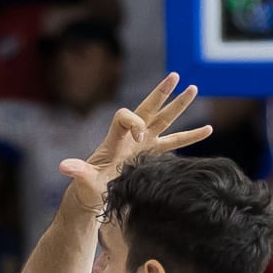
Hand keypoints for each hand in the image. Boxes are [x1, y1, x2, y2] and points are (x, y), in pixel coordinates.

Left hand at [59, 74, 211, 210]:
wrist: (95, 196)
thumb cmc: (88, 189)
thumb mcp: (84, 181)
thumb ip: (78, 172)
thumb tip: (64, 167)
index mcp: (115, 138)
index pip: (126, 116)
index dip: (134, 122)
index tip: (139, 138)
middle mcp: (130, 137)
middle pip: (147, 108)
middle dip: (161, 93)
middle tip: (175, 76)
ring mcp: (143, 144)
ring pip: (164, 120)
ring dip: (178, 106)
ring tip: (194, 88)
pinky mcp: (153, 154)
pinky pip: (176, 142)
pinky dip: (192, 136)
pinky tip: (208, 129)